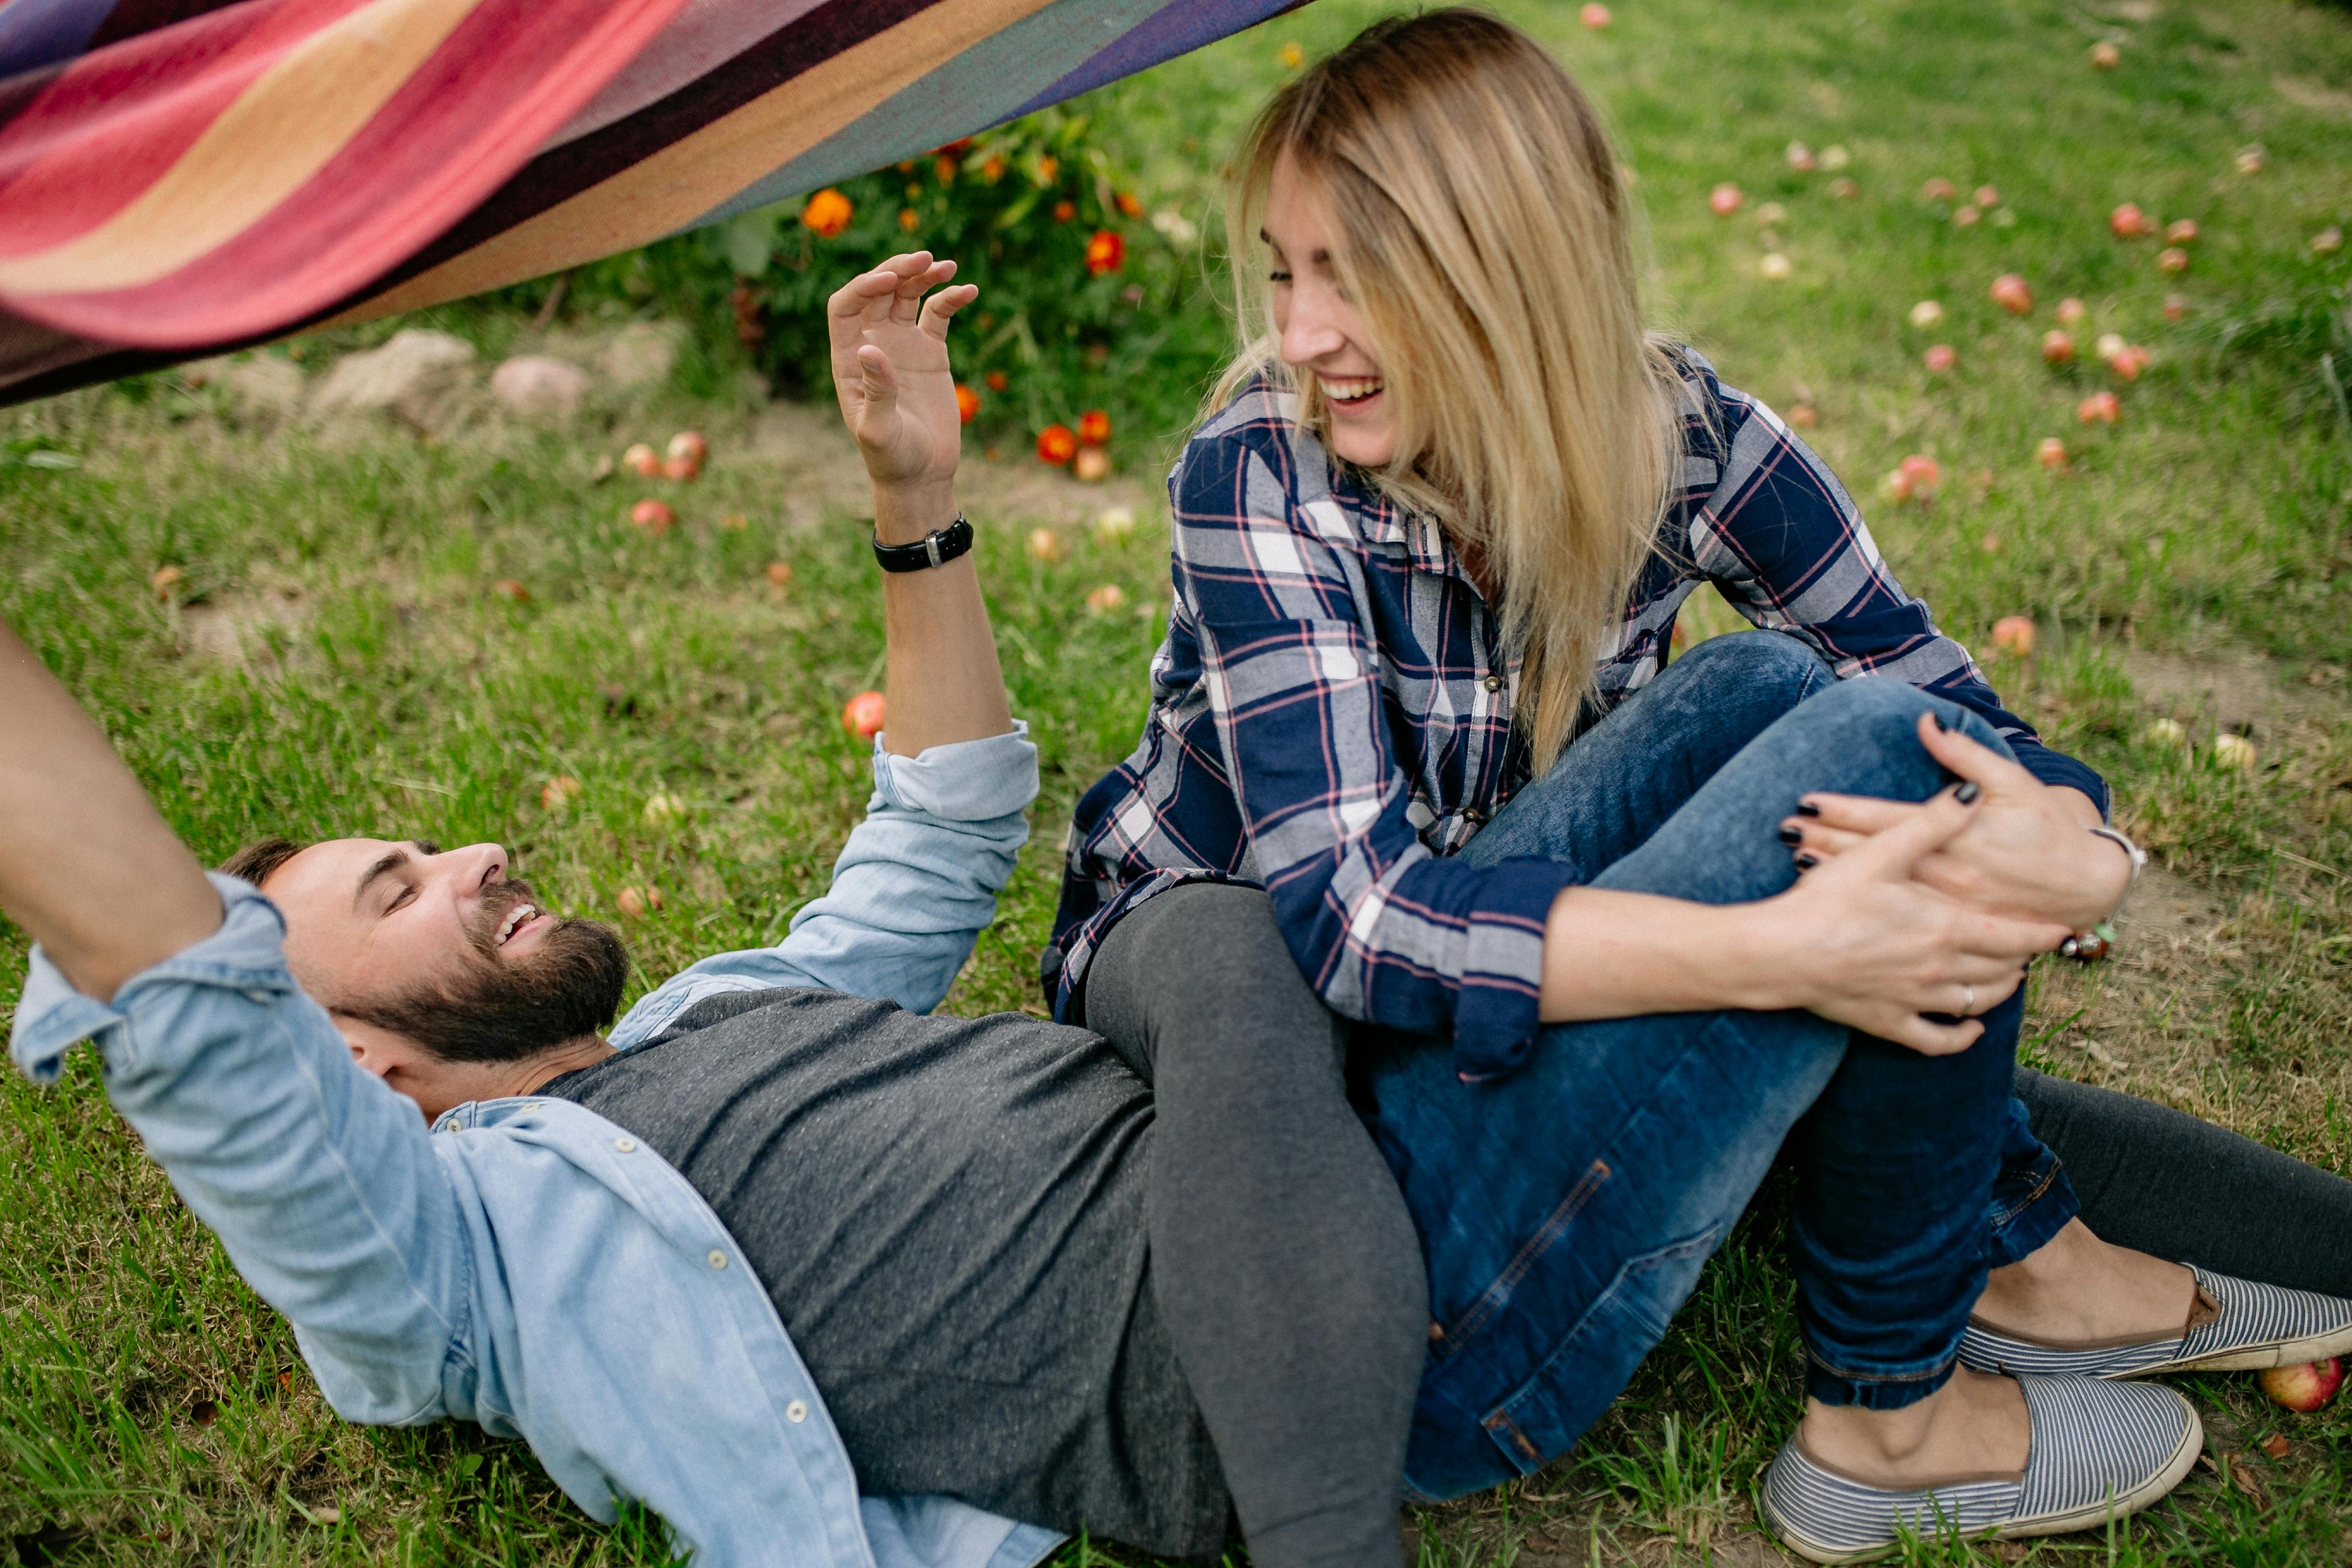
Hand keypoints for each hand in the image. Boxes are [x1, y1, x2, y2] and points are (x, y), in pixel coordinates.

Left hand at [827, 252, 976, 519]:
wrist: (921, 475)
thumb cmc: (892, 459)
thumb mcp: (879, 430)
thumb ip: (876, 391)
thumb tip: (869, 349)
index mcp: (849, 358)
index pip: (847, 306)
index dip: (864, 286)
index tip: (890, 280)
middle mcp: (872, 344)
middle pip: (878, 291)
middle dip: (898, 269)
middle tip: (924, 258)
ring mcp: (902, 345)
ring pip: (908, 295)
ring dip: (924, 275)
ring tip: (948, 266)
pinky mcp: (930, 352)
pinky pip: (938, 314)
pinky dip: (951, 298)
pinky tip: (970, 290)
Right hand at [1748, 781, 2071, 1053]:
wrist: (1781, 953)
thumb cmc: (1828, 900)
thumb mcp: (1882, 852)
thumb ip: (1931, 823)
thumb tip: (1971, 794)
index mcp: (1945, 928)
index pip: (2013, 936)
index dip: (2042, 933)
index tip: (2062, 929)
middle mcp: (1939, 969)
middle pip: (2001, 970)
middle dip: (2024, 959)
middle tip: (2036, 949)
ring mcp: (1915, 999)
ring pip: (1977, 1001)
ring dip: (2000, 990)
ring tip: (2011, 977)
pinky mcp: (1888, 1021)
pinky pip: (1937, 1038)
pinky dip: (1961, 1036)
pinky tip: (1971, 1028)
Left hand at [1779, 714, 2131, 930]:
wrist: (2084, 883)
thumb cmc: (2046, 826)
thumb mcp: (2012, 781)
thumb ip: (1965, 754)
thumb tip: (1925, 723)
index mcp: (1960, 833)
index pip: (1888, 819)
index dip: (1844, 810)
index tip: (1805, 801)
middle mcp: (1949, 871)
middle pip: (1875, 855)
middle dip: (1827, 840)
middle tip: (1784, 829)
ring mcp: (1949, 904)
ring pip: (1881, 887)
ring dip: (1838, 874)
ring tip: (1795, 859)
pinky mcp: (1954, 926)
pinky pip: (1901, 917)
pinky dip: (1867, 905)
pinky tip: (1834, 901)